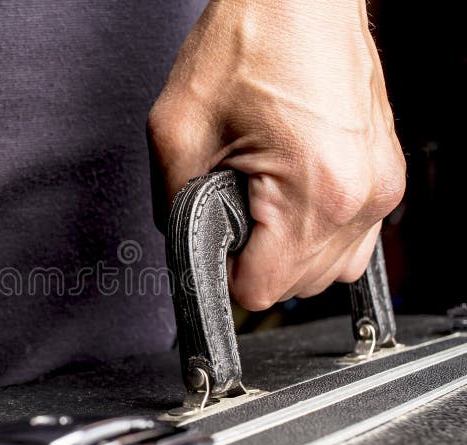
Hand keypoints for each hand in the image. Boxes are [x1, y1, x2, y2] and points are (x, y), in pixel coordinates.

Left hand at [148, 0, 404, 310]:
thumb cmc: (249, 41)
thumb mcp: (177, 129)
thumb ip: (173, 207)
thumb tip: (185, 248)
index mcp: (314, 190)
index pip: (262, 289)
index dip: (224, 274)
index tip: (214, 244)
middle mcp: (360, 196)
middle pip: (296, 286)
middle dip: (255, 259)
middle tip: (232, 207)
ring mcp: (380, 186)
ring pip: (329, 270)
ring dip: (287, 252)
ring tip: (261, 199)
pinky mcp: (384, 174)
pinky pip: (351, 238)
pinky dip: (316, 233)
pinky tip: (288, 198)